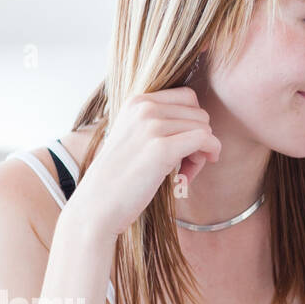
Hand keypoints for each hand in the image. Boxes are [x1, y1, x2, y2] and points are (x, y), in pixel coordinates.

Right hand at [71, 87, 220, 238]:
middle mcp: (144, 108)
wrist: (96, 206)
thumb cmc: (121, 176)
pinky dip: (209, 154)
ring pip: (204, 128)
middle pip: (199, 114)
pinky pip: (205, 140)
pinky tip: (189, 175)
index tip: (184, 145)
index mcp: (136, 101)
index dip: (193, 121)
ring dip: (201, 152)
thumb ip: (160, 122)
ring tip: (182, 172)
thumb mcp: (135, 136)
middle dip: (199, 138)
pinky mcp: (161, 148)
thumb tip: (204, 121)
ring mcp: (151, 126)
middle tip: (184, 164)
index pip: (188, 97)